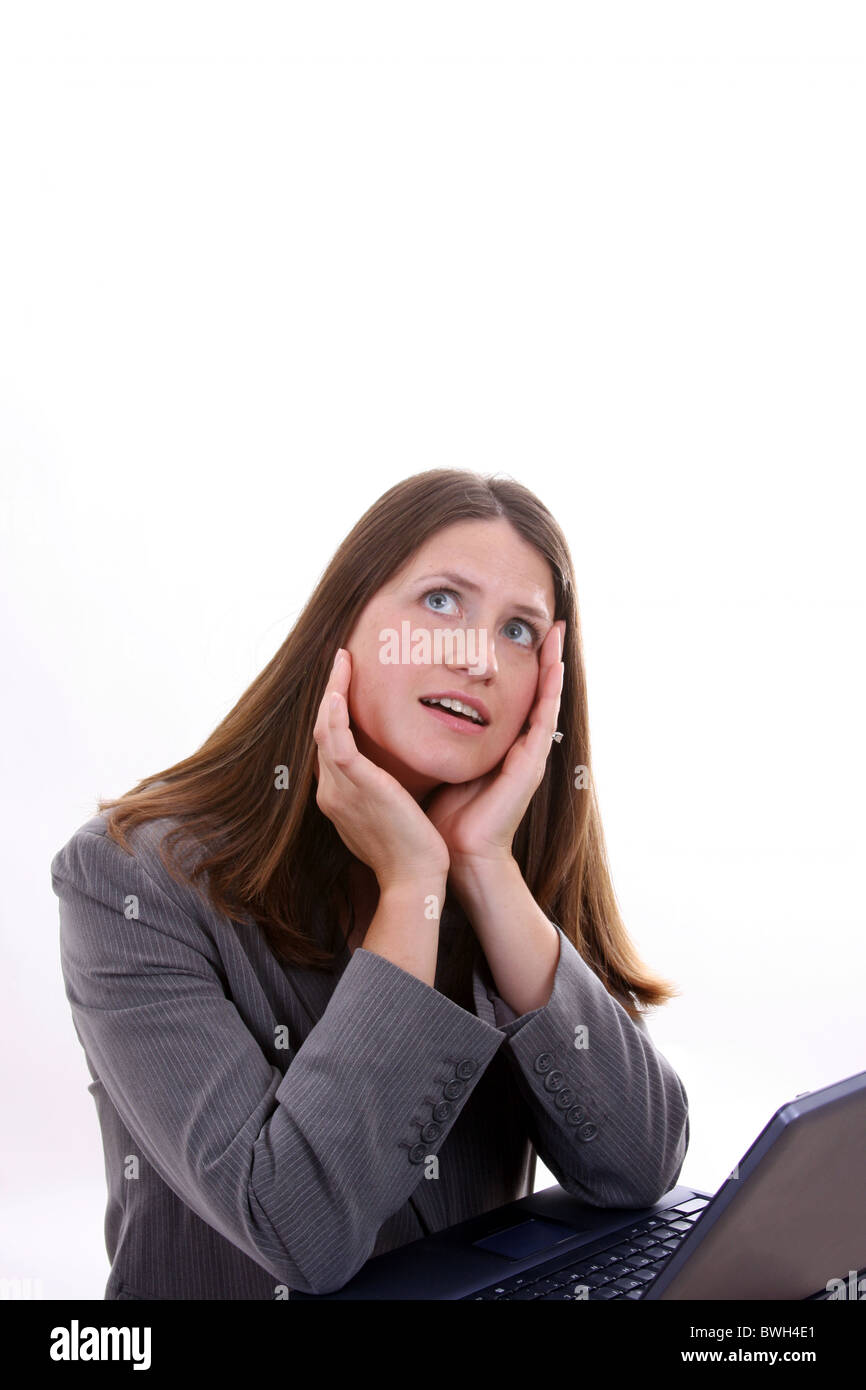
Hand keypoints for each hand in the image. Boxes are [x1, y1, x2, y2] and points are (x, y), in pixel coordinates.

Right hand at [313, 649, 449, 889]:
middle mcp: (331, 790)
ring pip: (325, 728)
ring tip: (342, 660)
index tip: (347, 683)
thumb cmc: (411, 849)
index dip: (334, 710)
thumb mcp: (391, 812)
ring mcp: (339, 789)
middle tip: (342, 660)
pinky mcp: (356, 786)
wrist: (415, 879)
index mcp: (339, 796)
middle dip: (330, 692)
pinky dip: (335, 714)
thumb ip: (384, 788)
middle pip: (323, 730)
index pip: (331, 744)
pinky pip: (336, 742)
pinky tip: (340, 691)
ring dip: (332, 691)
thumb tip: (394, 769)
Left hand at [424, 621, 565, 869]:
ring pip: (547, 700)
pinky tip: (554, 666)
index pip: (515, 698)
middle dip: (546, 658)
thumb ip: (439, 741)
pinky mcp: (529, 765)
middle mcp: (521, 748)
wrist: (459, 855)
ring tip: (558, 633)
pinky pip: (544, 720)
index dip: (521, 667)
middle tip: (552, 625)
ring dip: (554, 665)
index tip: (523, 636)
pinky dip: (551, 691)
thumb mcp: (442, 765)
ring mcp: (529, 756)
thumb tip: (414, 714)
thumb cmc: (446, 817)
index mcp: (502, 748)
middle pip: (538, 693)